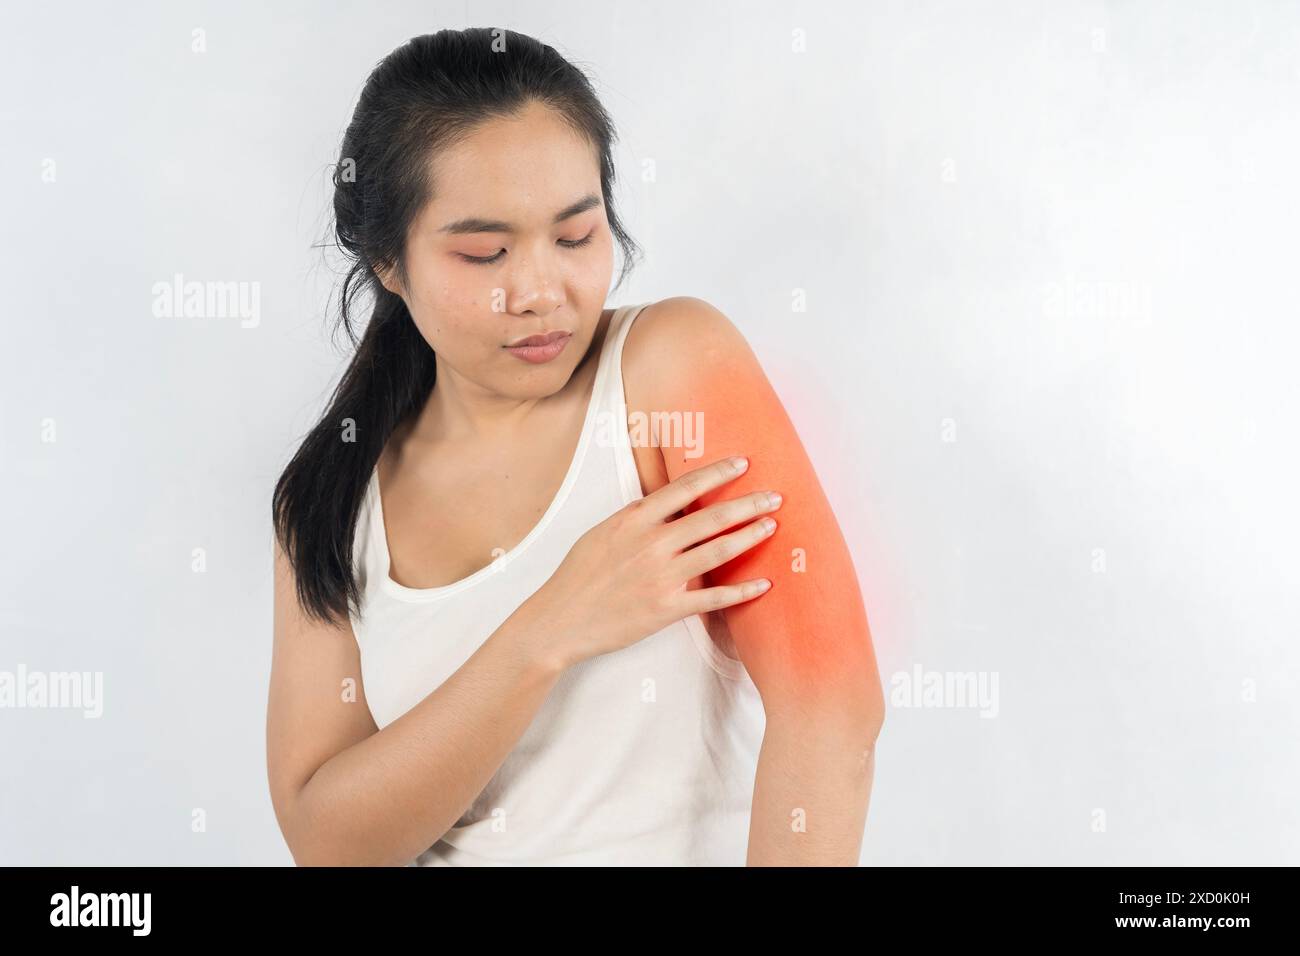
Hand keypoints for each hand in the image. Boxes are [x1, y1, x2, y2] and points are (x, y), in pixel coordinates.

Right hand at [524, 456, 781, 669]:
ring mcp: (661, 576)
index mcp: (634, 520)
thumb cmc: (579, 575)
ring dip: (750, 537)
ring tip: (772, 526)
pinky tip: (764, 584)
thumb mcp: (603, 532)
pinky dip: (742, 591)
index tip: (742, 463)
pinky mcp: (667, 608)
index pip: (684, 488)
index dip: (717, 473)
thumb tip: (668, 502)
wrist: (560, 620)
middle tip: (776, 496)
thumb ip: (637, 518)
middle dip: (748, 504)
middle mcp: (651, 544)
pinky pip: (713, 597)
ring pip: (718, 551)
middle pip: (711, 517)